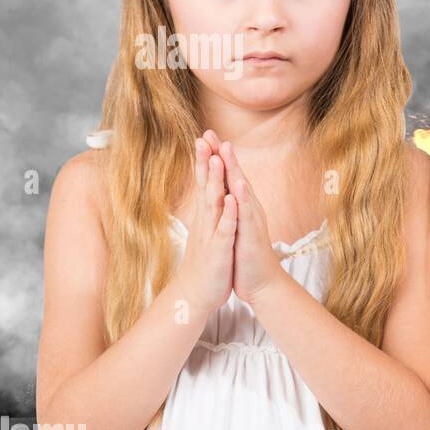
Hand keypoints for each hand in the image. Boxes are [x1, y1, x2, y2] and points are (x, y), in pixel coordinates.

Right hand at [174, 135, 236, 316]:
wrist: (197, 294)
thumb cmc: (206, 262)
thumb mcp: (207, 232)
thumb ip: (208, 212)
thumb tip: (208, 192)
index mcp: (206, 216)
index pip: (205, 182)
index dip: (205, 159)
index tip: (205, 135)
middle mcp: (206, 221)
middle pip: (205, 185)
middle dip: (206, 161)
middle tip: (204, 136)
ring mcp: (211, 234)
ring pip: (213, 203)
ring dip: (215, 181)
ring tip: (216, 158)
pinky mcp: (219, 250)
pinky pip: (225, 230)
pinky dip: (228, 215)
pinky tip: (232, 200)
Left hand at [216, 140, 284, 306]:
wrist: (262, 283)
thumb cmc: (245, 255)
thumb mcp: (234, 227)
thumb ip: (231, 209)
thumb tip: (225, 194)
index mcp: (240, 206)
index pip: (227, 177)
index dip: (215, 157)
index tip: (203, 137)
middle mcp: (248, 208)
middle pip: (235, 175)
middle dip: (222, 154)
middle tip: (210, 132)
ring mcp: (251, 220)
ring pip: (242, 190)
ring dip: (234, 170)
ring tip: (225, 150)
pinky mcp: (252, 235)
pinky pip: (247, 215)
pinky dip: (243, 200)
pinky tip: (238, 186)